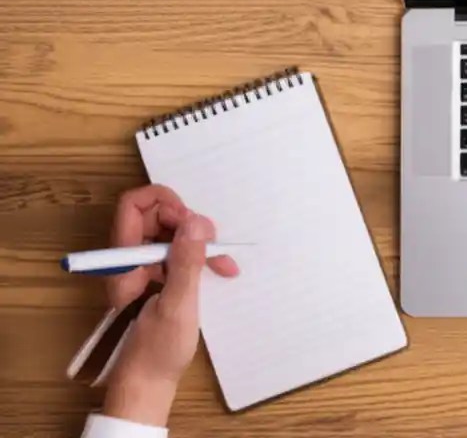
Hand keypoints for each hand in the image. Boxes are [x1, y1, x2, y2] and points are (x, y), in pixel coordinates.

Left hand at [102, 186, 238, 425]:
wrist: (148, 383)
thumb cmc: (156, 350)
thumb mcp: (177, 306)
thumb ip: (185, 263)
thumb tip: (196, 223)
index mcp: (124, 260)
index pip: (134, 206)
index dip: (163, 202)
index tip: (190, 220)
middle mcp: (129, 258)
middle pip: (154, 215)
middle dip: (187, 221)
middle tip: (211, 240)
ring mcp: (143, 268)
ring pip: (170, 233)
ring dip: (198, 239)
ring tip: (222, 259)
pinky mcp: (157, 279)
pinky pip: (177, 252)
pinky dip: (199, 255)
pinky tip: (220, 269)